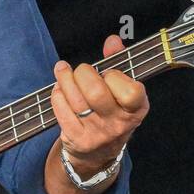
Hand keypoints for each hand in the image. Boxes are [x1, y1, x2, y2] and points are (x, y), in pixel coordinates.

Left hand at [50, 34, 148, 177]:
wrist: (98, 154)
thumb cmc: (111, 113)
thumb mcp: (122, 91)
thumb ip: (118, 62)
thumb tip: (113, 40)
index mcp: (136, 109)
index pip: (130, 91)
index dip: (114, 77)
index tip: (107, 74)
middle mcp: (119, 124)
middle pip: (96, 92)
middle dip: (83, 73)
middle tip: (80, 71)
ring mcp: (97, 134)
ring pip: (77, 100)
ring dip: (65, 79)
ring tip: (62, 71)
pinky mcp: (77, 139)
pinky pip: (62, 111)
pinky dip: (57, 95)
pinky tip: (58, 89)